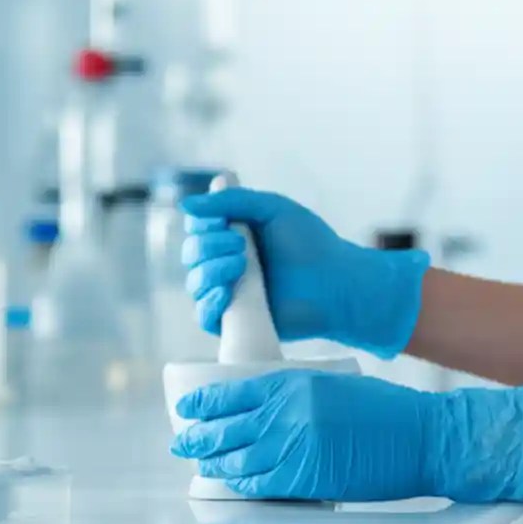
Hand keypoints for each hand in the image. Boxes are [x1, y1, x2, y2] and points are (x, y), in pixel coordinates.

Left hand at [170, 369, 522, 502]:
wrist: (423, 435)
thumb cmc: (385, 409)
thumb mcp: (334, 384)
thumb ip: (297, 393)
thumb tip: (263, 409)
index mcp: (295, 382)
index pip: (233, 390)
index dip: (204, 401)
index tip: (186, 407)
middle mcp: (290, 411)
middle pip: (229, 426)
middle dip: (199, 436)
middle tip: (180, 441)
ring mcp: (298, 445)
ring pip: (240, 458)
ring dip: (216, 462)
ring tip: (200, 463)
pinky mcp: (309, 476)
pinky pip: (263, 483)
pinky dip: (243, 483)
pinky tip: (231, 482)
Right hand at [181, 189, 430, 357]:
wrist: (336, 285)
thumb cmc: (311, 244)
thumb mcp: (272, 208)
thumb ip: (231, 201)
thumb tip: (186, 206)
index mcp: (233, 236)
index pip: (197, 228)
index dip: (203, 224)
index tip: (225, 222)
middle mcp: (227, 264)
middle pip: (192, 254)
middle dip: (210, 246)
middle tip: (241, 246)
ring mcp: (230, 295)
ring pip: (196, 283)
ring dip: (212, 271)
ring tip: (242, 267)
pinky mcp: (236, 322)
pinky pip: (203, 316)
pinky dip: (208, 303)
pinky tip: (225, 294)